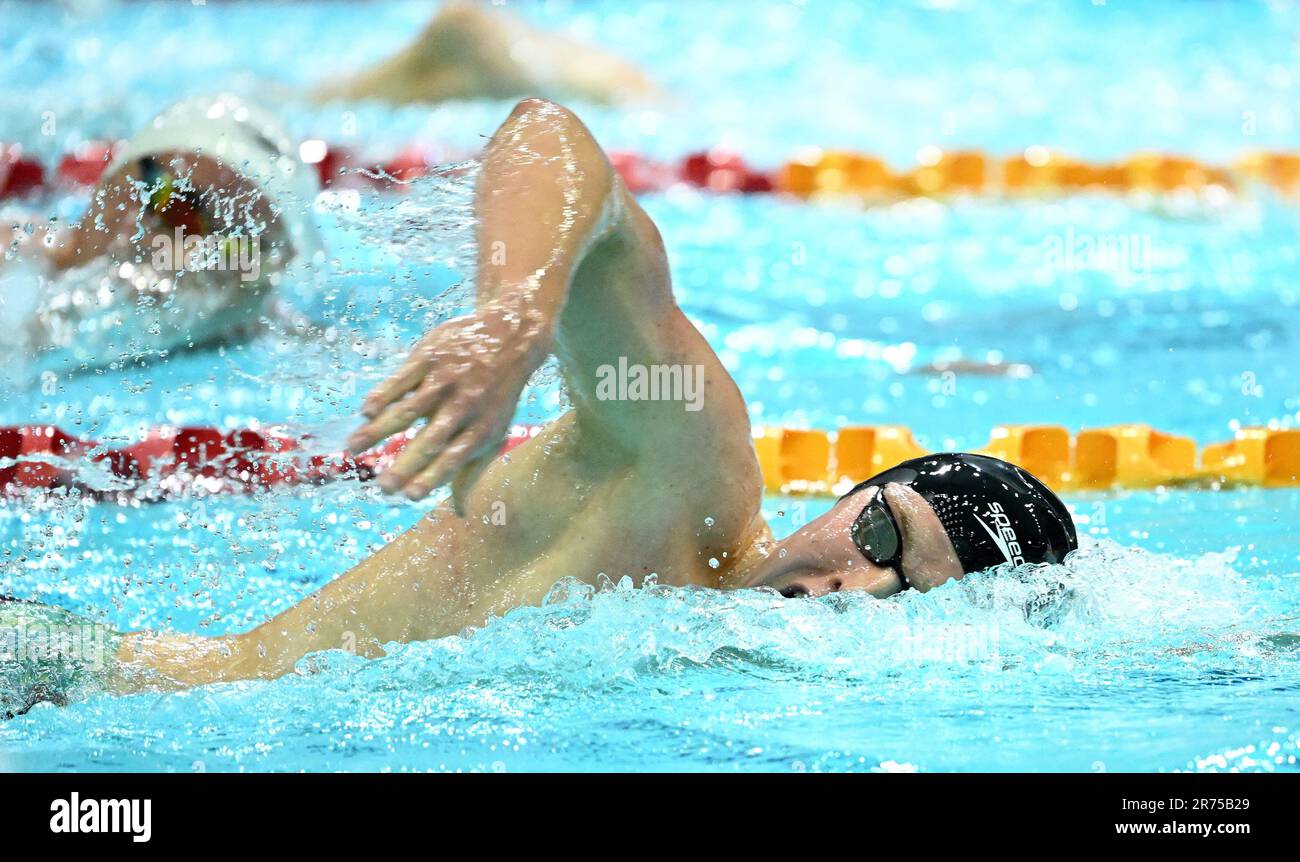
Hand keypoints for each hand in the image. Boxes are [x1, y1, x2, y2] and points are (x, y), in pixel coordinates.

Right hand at [347, 296, 551, 506]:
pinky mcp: (431, 356)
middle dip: (405, 466)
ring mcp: (445, 380)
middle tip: (381, 487)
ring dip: (378, 431)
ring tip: (352, 448)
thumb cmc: (497, 395)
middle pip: (430, 440)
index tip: (408, 496)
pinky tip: (366, 412)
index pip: (453, 460)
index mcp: (480, 429)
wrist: (510, 335)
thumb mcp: (494, 432)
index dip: (431, 478)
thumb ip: (472, 471)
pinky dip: (383, 395)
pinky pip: (402, 378)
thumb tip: (459, 513)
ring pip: (407, 409)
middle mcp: (463, 406)